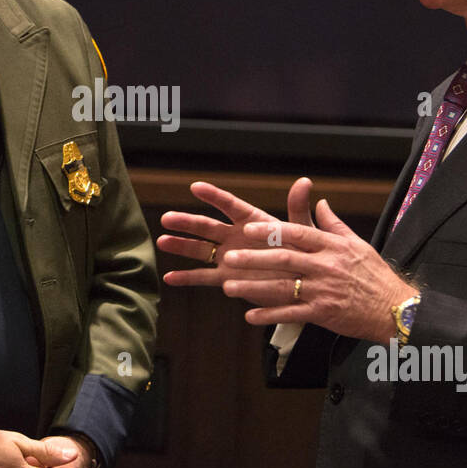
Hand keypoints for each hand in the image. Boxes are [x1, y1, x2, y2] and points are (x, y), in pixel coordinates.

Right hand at [157, 178, 314, 287]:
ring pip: (200, 250)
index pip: (230, 206)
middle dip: (186, 223)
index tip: (195, 187)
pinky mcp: (227, 279)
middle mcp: (236, 237)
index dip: (214, 196)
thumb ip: (297, 209)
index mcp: (253, 221)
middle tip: (166, 218)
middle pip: (207, 228)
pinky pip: (203, 278)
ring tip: (161, 241)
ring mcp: (229, 258)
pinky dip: (187, 278)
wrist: (301, 286)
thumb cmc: (303, 255)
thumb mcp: (302, 232)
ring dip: (180, 246)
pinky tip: (168, 278)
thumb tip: (305, 181)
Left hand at [221, 197, 414, 342]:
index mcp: (333, 247)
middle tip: (230, 257)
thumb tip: (320, 202)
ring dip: (253, 288)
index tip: (248, 229)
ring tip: (228, 286)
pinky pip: (291, 313)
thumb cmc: (375, 275)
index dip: (272, 231)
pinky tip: (249, 316)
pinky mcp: (323, 313)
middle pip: (284, 259)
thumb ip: (334, 224)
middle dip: (254, 258)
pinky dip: (270, 315)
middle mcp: (326, 266)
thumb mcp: (357, 244)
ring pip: (282, 287)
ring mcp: (323, 290)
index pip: (298, 233)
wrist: (395, 309)